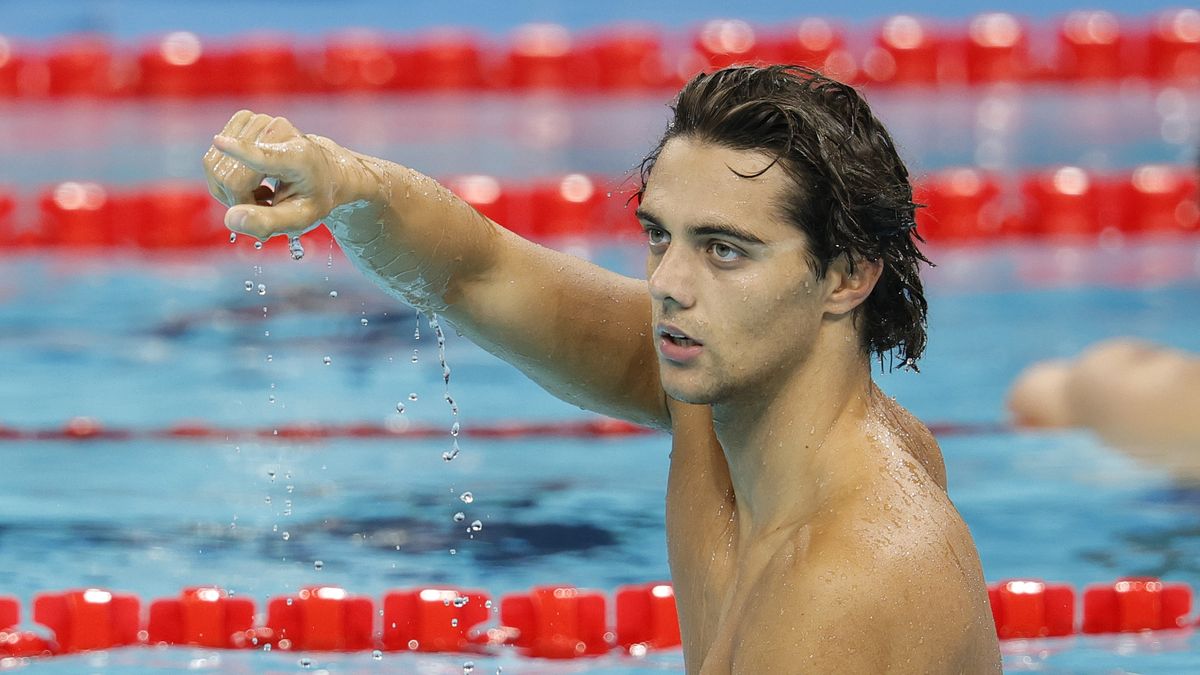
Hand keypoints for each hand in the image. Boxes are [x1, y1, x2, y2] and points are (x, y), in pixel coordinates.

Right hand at [202, 111, 366, 240]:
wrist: (323, 172)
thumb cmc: (312, 197)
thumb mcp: (300, 219)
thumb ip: (267, 223)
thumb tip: (231, 219)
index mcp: (297, 158)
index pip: (265, 156)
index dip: (241, 152)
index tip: (219, 143)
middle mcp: (279, 132)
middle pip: (231, 177)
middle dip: (238, 201)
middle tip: (263, 207)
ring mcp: (259, 121)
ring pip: (217, 167)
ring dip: (230, 190)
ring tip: (260, 193)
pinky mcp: (243, 119)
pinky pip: (213, 157)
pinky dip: (225, 175)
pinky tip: (249, 179)